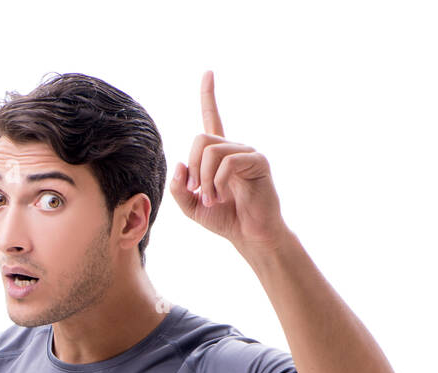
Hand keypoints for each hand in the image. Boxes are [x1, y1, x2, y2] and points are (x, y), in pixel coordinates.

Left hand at [169, 70, 288, 253]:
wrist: (250, 236)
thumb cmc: (225, 219)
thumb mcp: (191, 206)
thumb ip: (179, 188)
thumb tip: (181, 164)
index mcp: (218, 154)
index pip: (212, 118)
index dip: (208, 96)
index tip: (208, 72)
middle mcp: (233, 148)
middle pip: (200, 138)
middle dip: (193, 167)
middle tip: (198, 191)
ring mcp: (247, 153)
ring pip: (211, 150)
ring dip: (205, 179)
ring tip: (210, 199)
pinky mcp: (257, 161)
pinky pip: (228, 161)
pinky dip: (217, 182)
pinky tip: (220, 197)